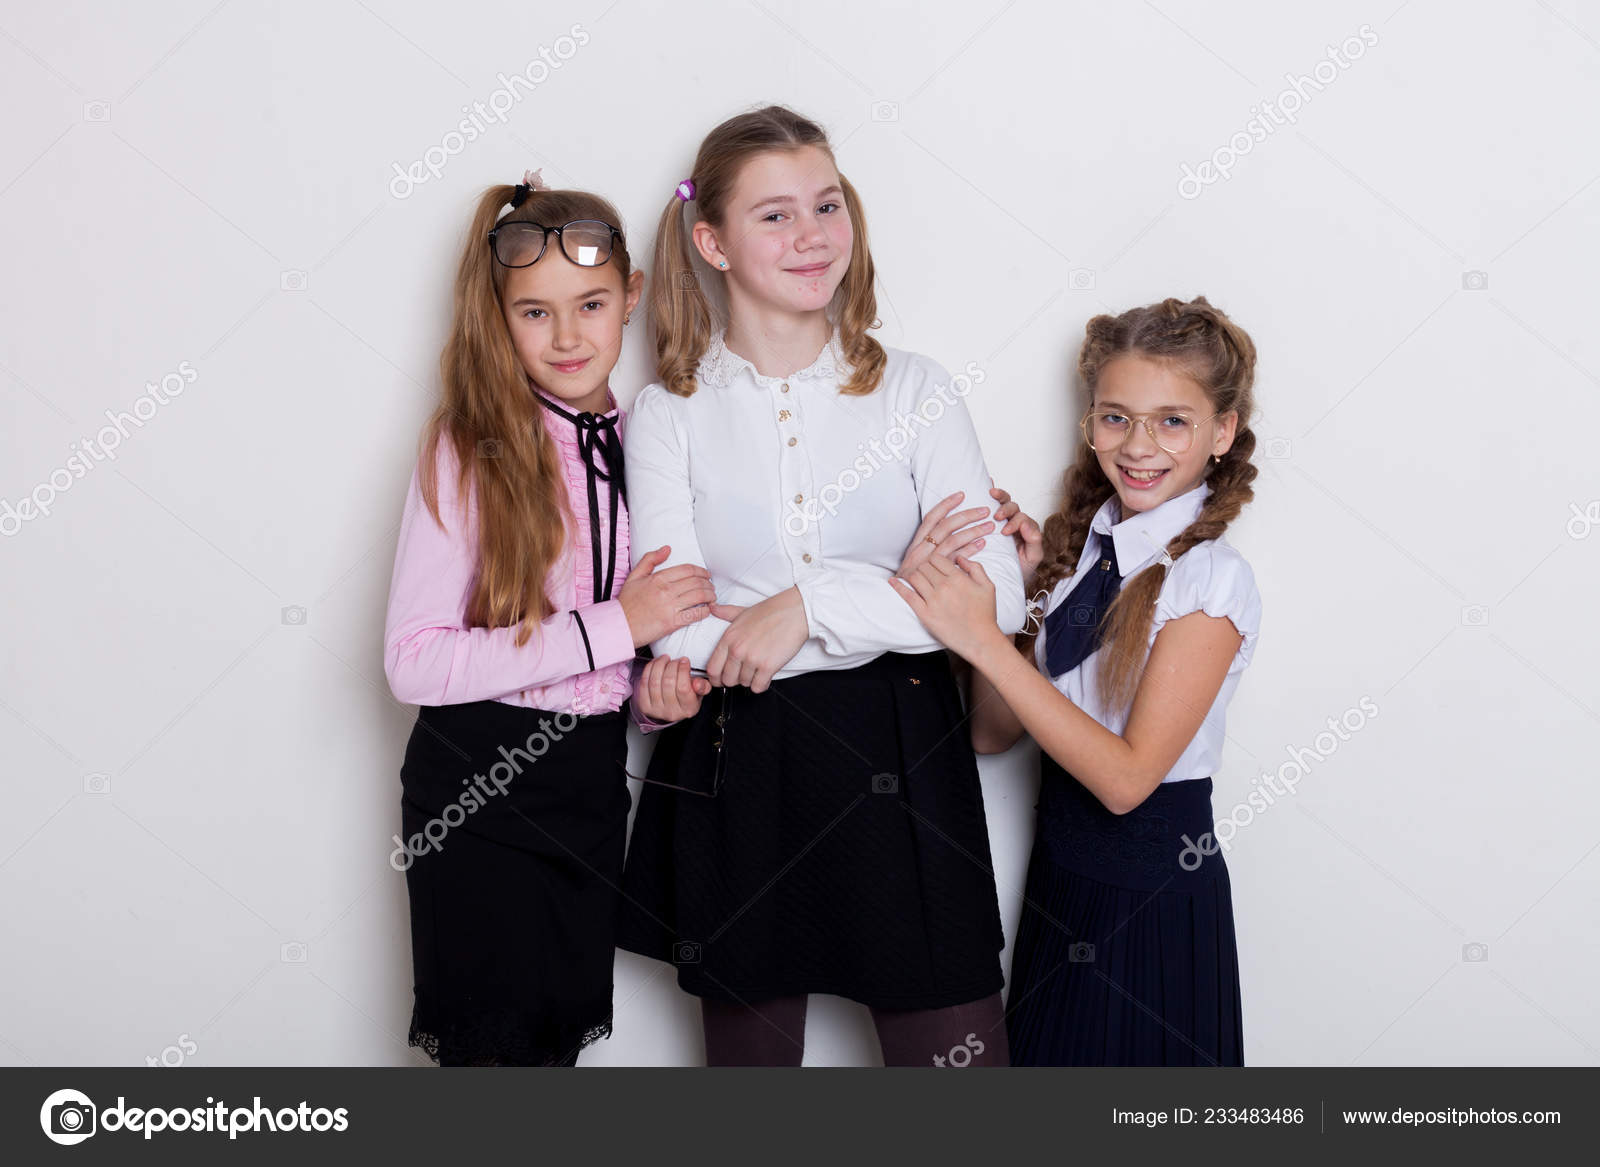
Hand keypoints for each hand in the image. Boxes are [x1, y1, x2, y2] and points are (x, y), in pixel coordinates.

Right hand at [617, 545, 716, 647]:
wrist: (619, 626)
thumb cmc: (626, 603)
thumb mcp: (634, 576)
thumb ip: (650, 560)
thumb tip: (667, 548)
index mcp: (658, 578)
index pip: (688, 570)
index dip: (701, 571)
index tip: (706, 575)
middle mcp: (665, 591)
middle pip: (697, 582)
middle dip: (709, 584)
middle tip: (711, 587)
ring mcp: (669, 607)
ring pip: (699, 597)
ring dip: (710, 596)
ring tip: (712, 597)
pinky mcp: (672, 623)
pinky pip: (695, 615)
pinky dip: (705, 611)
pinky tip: (707, 610)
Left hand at [635, 656, 711, 723]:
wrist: (671, 708)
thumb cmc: (687, 697)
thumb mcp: (699, 692)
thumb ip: (703, 686)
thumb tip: (697, 683)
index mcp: (688, 709)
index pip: (683, 688)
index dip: (683, 670)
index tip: (684, 660)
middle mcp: (672, 712)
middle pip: (668, 683)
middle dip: (672, 666)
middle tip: (675, 660)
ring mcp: (656, 710)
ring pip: (655, 682)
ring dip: (660, 665)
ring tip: (665, 658)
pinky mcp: (644, 705)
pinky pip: (644, 683)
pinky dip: (649, 669)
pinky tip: (656, 664)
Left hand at [704, 587, 808, 692]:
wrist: (794, 613)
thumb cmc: (771, 611)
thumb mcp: (743, 611)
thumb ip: (726, 613)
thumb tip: (713, 609)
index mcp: (729, 638)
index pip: (712, 669)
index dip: (717, 677)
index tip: (722, 678)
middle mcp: (737, 650)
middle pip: (727, 680)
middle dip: (735, 679)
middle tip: (744, 672)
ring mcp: (752, 659)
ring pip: (744, 683)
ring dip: (751, 679)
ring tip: (758, 668)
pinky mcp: (768, 666)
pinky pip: (758, 687)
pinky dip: (762, 684)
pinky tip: (766, 674)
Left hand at [889, 552, 1004, 660]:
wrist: (980, 640)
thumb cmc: (985, 614)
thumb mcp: (988, 586)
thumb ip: (975, 567)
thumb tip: (960, 557)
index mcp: (958, 578)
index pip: (937, 558)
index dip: (935, 560)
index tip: (936, 567)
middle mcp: (944, 587)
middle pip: (924, 566)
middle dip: (924, 567)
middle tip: (926, 573)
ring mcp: (933, 601)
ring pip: (915, 577)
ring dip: (914, 575)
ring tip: (915, 578)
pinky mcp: (924, 614)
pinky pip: (907, 595)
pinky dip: (898, 586)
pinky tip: (892, 580)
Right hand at [896, 491, 993, 577]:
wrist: (898, 603)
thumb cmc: (910, 582)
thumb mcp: (915, 562)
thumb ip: (928, 548)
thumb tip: (947, 531)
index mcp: (916, 544)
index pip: (931, 518)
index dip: (946, 505)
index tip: (961, 495)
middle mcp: (921, 550)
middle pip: (946, 526)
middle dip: (967, 516)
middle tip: (985, 510)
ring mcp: (929, 563)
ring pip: (953, 541)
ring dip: (973, 531)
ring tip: (989, 526)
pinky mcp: (937, 575)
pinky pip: (957, 559)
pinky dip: (970, 550)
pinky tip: (982, 543)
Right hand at [988, 483, 1042, 585]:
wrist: (1007, 578)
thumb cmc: (1021, 568)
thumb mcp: (1032, 558)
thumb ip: (1035, 542)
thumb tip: (1028, 527)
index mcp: (1027, 529)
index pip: (1022, 519)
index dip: (1014, 523)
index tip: (1005, 532)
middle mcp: (1016, 522)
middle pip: (1013, 507)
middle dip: (1006, 509)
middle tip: (997, 517)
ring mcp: (1004, 520)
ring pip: (1004, 502)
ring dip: (999, 498)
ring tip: (990, 495)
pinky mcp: (991, 522)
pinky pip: (993, 504)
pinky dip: (992, 493)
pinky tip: (986, 486)